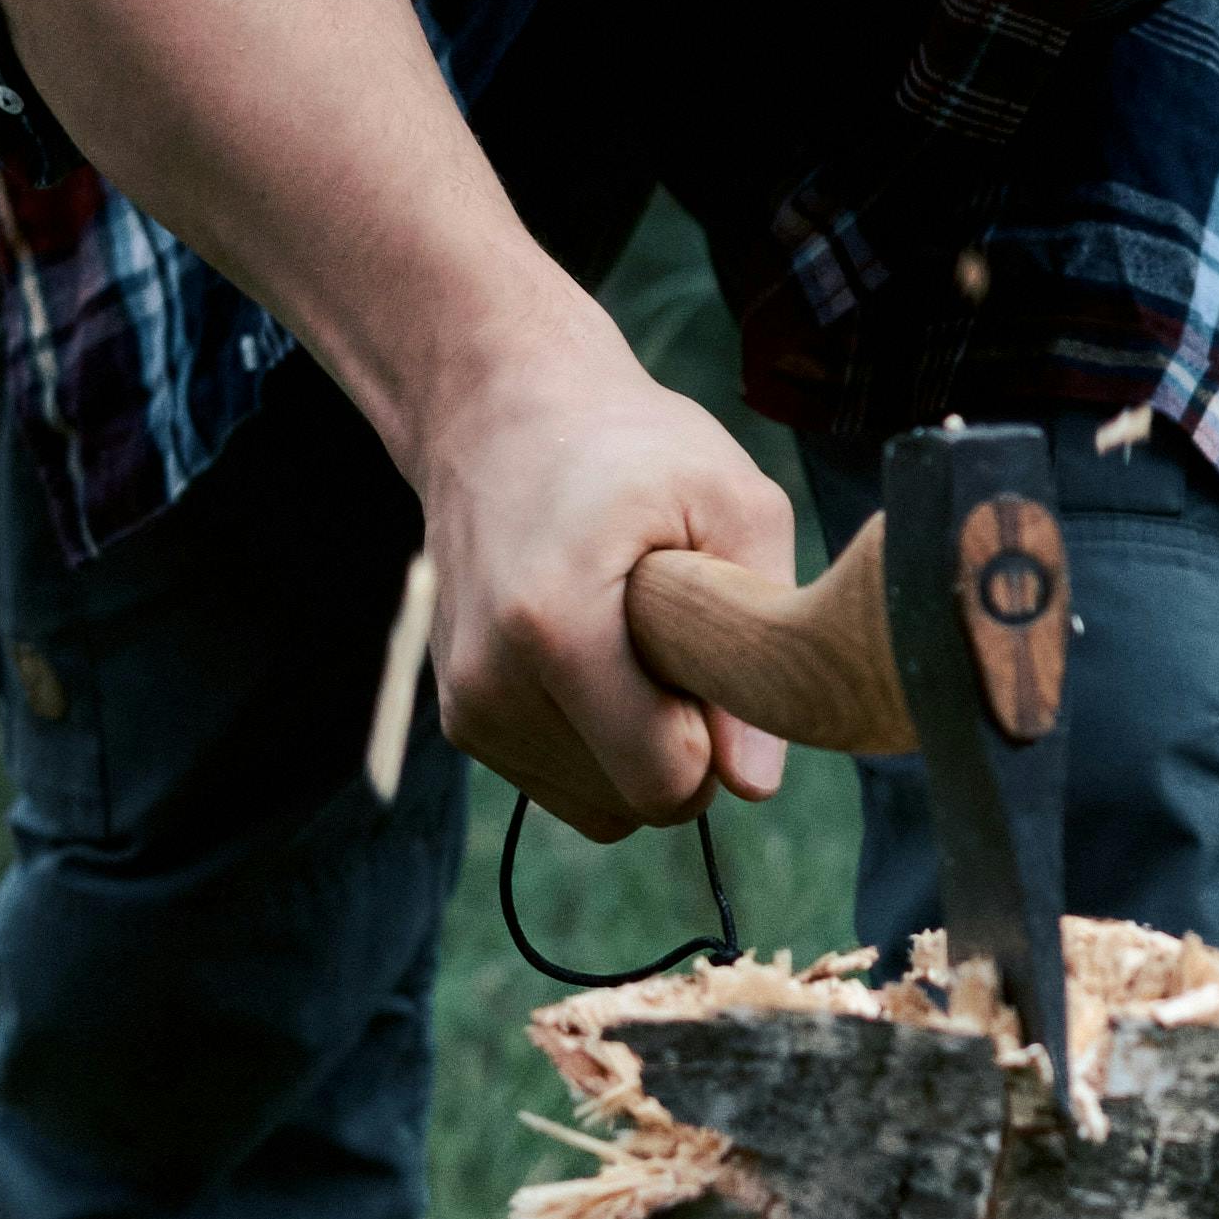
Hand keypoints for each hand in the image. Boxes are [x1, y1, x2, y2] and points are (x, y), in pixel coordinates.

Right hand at [418, 281, 799, 836]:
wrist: (500, 411)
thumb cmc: (633, 447)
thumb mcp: (735, 503)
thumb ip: (759, 640)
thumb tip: (756, 787)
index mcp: (556, 628)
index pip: (664, 782)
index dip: (715, 738)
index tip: (709, 655)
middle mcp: (491, 684)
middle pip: (635, 804)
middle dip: (679, 744)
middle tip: (675, 638)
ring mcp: (466, 709)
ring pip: (601, 807)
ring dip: (637, 747)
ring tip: (631, 640)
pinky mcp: (460, 720)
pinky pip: (564, 786)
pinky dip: (598, 745)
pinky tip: (598, 658)